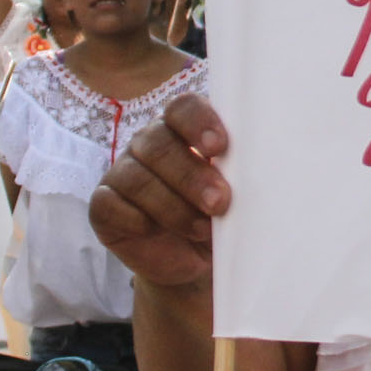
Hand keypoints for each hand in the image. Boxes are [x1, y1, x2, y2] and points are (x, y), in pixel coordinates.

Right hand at [90, 94, 232, 287]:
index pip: (182, 108)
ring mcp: (123, 173)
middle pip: (158, 142)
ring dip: (171, 205)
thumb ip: (242, 174)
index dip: (198, 122)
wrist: (195, 262)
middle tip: (219, 203)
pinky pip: (109, 204)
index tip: (220, 148)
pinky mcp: (104, 206)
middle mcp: (149, 144)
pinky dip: (134, 217)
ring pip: (136, 177)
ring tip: (199, 229)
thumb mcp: (238, 195)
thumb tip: (266, 167)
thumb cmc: (220, 219)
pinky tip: (153, 230)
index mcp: (183, 130)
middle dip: (191, 175)